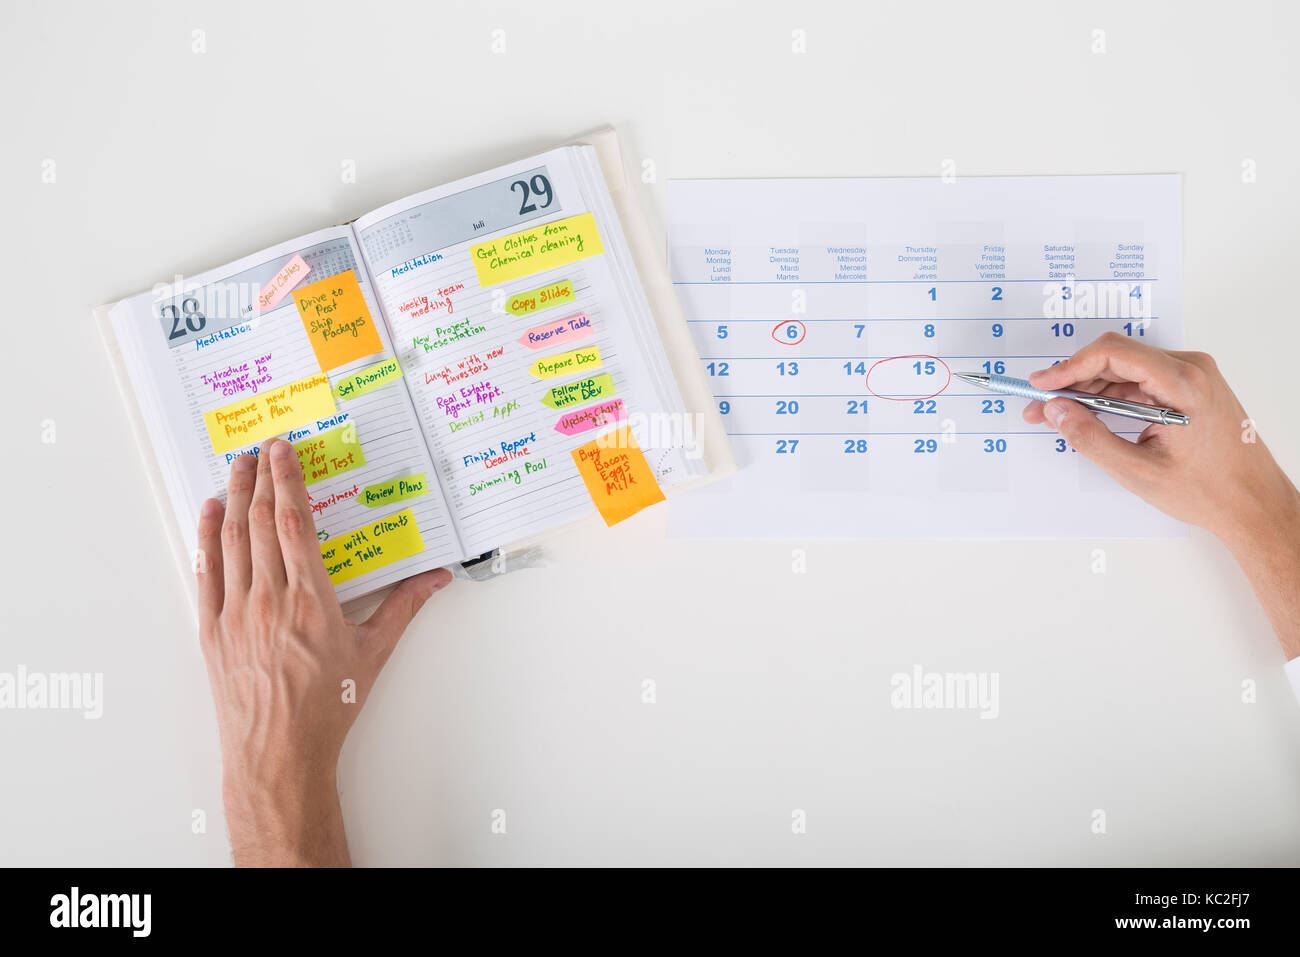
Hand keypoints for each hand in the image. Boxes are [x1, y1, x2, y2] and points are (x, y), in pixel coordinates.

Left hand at [194, 438, 450, 865]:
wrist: (278, 754)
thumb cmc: (326, 708)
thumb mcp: (372, 655)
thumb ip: (403, 608)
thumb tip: (436, 579)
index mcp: (310, 599)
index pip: (294, 524)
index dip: (289, 482)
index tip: (285, 453)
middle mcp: (269, 599)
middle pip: (261, 523)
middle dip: (261, 479)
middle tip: (262, 448)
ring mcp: (236, 614)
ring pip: (232, 540)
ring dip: (235, 498)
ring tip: (238, 468)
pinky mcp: (212, 632)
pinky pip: (207, 573)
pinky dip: (207, 538)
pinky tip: (210, 514)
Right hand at [1023, 332, 1299, 656]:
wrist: (1254, 504)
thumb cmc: (1211, 491)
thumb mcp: (1138, 471)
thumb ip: (1091, 438)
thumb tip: (1057, 411)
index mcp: (1185, 384)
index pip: (1114, 354)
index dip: (1070, 367)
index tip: (1042, 385)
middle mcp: (1192, 370)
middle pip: (1117, 358)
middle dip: (1074, 380)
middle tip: (1042, 405)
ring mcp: (1193, 376)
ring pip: (1126, 369)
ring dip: (1090, 388)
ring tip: (1059, 414)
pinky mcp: (1190, 387)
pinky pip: (1141, 380)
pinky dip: (1112, 394)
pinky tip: (1090, 413)